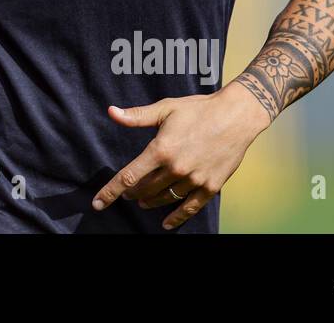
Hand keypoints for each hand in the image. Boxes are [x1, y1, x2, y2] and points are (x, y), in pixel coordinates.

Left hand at [91, 85, 270, 229]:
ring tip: (143, 202)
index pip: (129, 177)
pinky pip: (189, 208)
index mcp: (161, 149)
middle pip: (145, 189)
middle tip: (126, 194)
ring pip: (165, 198)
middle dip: (132, 193)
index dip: (110, 191)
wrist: (236, 116)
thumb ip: (137, 116)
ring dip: (150, 202)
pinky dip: (176, 217)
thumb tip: (111, 112)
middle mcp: (176, 168)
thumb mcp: (165, 109)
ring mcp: (194, 179)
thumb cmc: (198, 109)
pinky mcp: (211, 186)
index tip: (97, 203)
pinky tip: (166, 223)